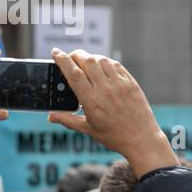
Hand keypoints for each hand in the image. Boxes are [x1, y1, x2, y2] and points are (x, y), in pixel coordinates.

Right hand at [46, 48, 175, 177]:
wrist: (141, 139)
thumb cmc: (114, 136)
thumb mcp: (88, 129)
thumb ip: (68, 120)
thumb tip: (50, 116)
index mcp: (91, 101)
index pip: (73, 74)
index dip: (62, 60)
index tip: (56, 52)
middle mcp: (105, 89)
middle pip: (87, 61)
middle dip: (75, 55)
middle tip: (70, 57)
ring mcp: (119, 84)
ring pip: (101, 60)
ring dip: (90, 57)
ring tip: (85, 61)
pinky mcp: (130, 82)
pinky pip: (116, 65)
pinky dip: (106, 61)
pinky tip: (102, 65)